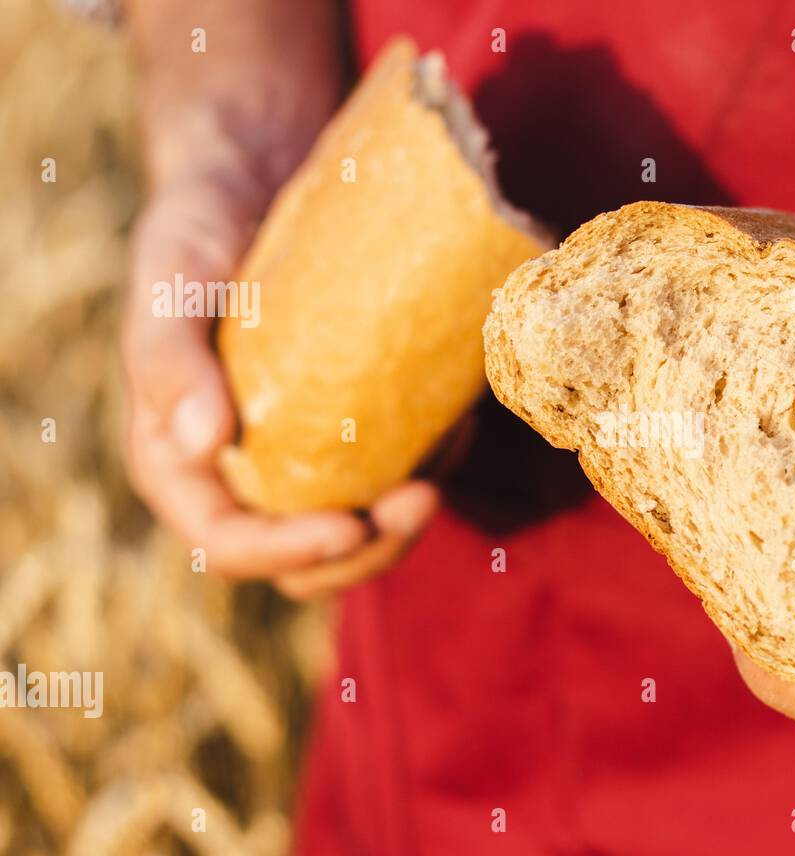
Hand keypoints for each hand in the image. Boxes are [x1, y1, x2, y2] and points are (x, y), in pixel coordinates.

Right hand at [121, 172, 438, 598]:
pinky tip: (455, 424)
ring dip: (407, 520)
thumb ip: (166, 359)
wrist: (256, 184)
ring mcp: (301, 459)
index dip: (288, 552)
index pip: (229, 545)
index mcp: (180, 463)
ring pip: (360, 532)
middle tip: (421, 500)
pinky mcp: (353, 431)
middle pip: (306, 559)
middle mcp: (241, 476)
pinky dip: (430, 465)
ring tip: (443, 465)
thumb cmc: (199, 231)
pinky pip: (395, 474)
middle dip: (367, 550)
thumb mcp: (170, 280)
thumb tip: (199, 441)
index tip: (350, 526)